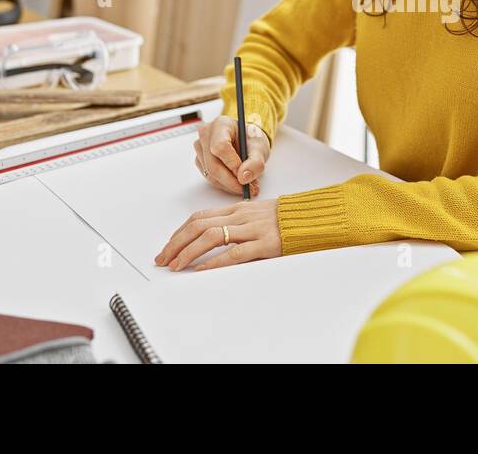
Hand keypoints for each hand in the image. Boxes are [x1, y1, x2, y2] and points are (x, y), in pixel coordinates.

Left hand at [154, 199, 280, 270]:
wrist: (314, 219)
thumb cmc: (286, 220)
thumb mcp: (257, 215)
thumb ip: (236, 223)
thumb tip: (211, 237)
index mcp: (237, 209)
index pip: (199, 218)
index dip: (179, 233)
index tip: (167, 248)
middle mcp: (241, 216)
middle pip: (198, 226)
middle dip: (175, 243)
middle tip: (163, 259)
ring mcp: (252, 229)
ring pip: (211, 237)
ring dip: (189, 252)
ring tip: (177, 266)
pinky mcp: (265, 244)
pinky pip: (234, 253)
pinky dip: (214, 262)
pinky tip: (202, 270)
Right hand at [193, 114, 270, 197]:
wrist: (246, 141)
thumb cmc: (251, 140)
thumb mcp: (260, 148)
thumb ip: (255, 163)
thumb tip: (244, 177)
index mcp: (221, 124)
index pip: (220, 147)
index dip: (232, 164)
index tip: (245, 175)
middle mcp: (206, 134)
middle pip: (213, 164)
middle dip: (232, 181)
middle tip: (248, 188)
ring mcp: (200, 148)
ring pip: (211, 174)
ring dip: (229, 185)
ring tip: (247, 186)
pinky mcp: (200, 160)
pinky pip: (209, 178)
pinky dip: (224, 184)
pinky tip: (237, 182)